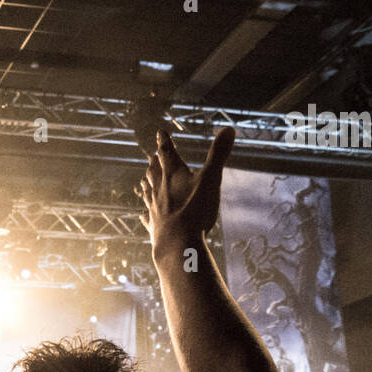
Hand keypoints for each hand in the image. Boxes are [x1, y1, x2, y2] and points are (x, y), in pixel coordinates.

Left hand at [137, 127, 234, 254]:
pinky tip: (143, 215)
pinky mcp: (154, 227)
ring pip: (148, 193)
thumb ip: (218, 154)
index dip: (164, 142)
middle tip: (150, 157)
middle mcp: (160, 190)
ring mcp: (155, 209)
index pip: (167, 153)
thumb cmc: (195, 209)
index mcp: (173, 175)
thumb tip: (228, 129)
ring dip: (147, 184)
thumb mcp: (212, 178)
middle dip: (154, 163)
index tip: (160, 133)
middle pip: (154, 173)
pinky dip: (146, 214)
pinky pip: (148, 218)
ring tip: (143, 180)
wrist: (177, 243)